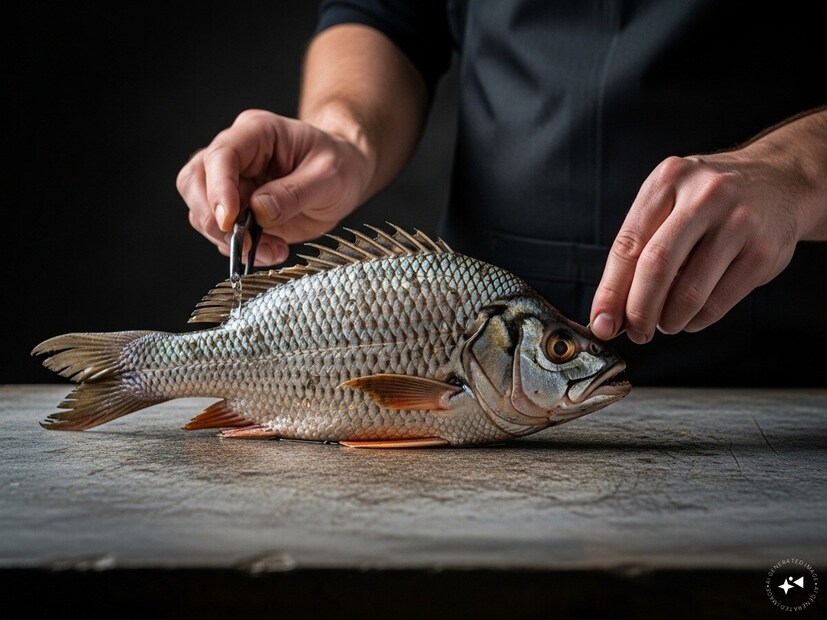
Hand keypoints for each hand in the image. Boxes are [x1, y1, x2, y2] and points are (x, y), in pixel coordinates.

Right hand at [177, 109, 373, 264]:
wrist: (346, 177)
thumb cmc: (340, 165)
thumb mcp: (330, 176)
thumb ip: (295, 192)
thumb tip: (258, 211)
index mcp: (257, 132)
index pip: (221, 155)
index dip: (218, 189)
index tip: (230, 220)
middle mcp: (236, 155)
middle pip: (194, 182)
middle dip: (213, 218)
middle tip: (244, 243)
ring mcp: (232, 183)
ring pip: (201, 211)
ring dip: (228, 239)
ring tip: (272, 250)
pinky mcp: (236, 210)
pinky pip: (222, 233)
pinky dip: (240, 249)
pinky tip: (272, 250)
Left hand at [590, 108, 826, 343]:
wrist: (781, 181)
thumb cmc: (709, 201)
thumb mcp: (670, 202)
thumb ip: (639, 247)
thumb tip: (610, 310)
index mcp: (668, 180)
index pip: (628, 244)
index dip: (610, 290)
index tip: (601, 322)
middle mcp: (704, 195)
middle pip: (656, 266)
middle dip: (638, 310)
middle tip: (634, 332)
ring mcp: (738, 222)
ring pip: (689, 291)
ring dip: (668, 319)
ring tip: (664, 323)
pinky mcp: (764, 252)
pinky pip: (719, 301)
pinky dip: (697, 319)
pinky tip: (691, 316)